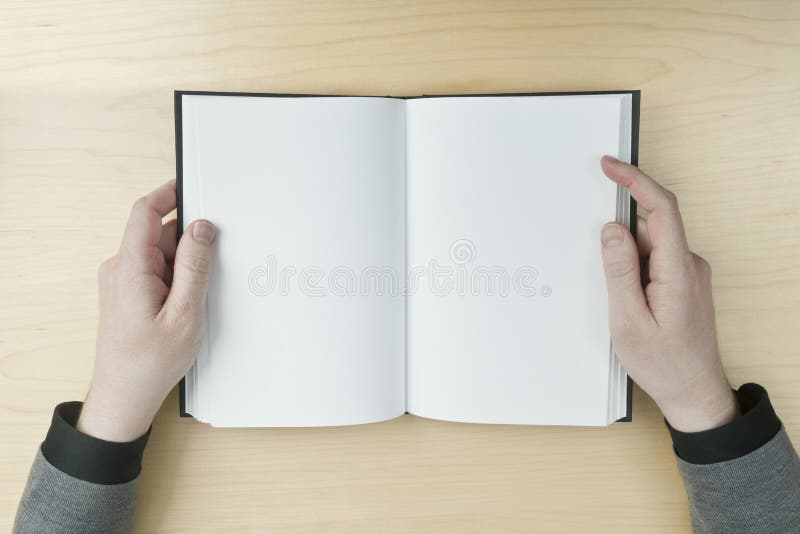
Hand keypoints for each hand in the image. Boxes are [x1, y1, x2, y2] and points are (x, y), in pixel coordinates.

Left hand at [77, 181, 215, 441]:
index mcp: (130, 268)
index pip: (145, 212)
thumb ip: (195, 267)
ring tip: (196, 297)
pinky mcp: (127, 293)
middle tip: (213, 262)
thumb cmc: (150, 362)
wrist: (125, 395)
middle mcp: (120, 269)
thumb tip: (202, 228)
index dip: (169, 194)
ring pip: (160, 253)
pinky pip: (156, 269)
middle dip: (188, 240)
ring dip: (183, 263)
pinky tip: (188, 302)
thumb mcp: (185, 314)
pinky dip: (176, 277)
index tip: (193, 186)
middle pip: (158, 232)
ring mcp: (121, 281)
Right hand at [599, 156, 737, 432]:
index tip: (609, 166)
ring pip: (648, 245)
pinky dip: (632, 267)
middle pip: (650, 224)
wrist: (695, 393)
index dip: (635, 181)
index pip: (661, 208)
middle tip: (593, 251)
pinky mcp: (683, 283)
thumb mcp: (629, 321)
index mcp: (678, 270)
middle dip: (617, 229)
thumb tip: (611, 231)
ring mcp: (688, 274)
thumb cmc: (664, 363)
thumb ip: (619, 272)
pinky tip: (623, 299)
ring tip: (616, 300)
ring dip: (623, 257)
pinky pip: (653, 260)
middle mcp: (689, 265)